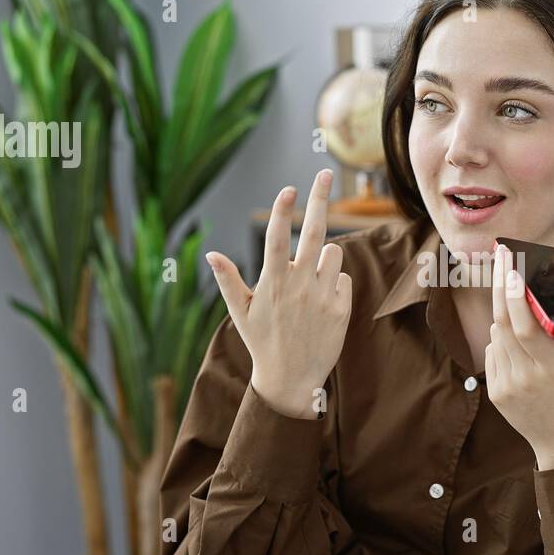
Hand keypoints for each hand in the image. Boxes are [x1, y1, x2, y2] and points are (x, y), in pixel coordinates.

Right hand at [206, 168, 351, 419]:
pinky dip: (335, 283)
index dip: (282, 210)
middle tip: (326, 173)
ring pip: (332, 254)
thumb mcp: (241, 313)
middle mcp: (298, 286)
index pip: (275, 237)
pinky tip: (322, 303)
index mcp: (271, 283)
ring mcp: (322, 297)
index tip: (290, 188)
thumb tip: (211, 254)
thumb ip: (229, 281)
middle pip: (313, 232)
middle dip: (320, 199)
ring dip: (323, 258)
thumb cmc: (263, 343)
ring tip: (309, 283)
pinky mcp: (341, 309)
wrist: (292, 381)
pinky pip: (343, 278)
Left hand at [484, 243, 553, 470]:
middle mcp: (528, 377)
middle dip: (499, 287)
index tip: (510, 268)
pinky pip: (492, 354)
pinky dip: (500, 341)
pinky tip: (513, 339)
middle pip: (504, 324)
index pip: (526, 326)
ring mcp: (508, 387)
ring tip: (516, 302)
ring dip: (503, 316)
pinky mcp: (496, 394)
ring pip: (496, 336)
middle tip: (499, 257)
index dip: (514, 296)